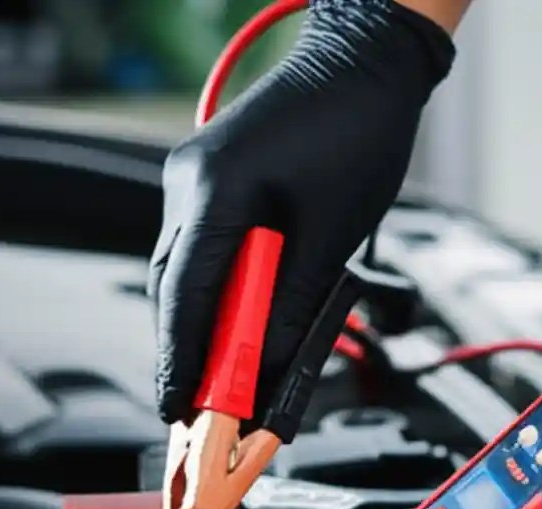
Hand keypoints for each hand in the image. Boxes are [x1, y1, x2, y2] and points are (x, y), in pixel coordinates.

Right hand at [149, 0, 454, 426]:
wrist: (368, 63)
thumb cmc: (358, 134)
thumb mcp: (332, 236)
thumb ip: (292, 309)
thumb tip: (266, 373)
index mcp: (213, 190)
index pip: (183, 296)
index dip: (179, 362)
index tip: (178, 412)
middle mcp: (188, 182)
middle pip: (174, 290)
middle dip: (189, 352)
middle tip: (206, 409)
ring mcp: (194, 177)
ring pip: (186, 272)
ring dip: (208, 323)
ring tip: (230, 377)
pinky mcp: (212, 179)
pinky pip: (204, 249)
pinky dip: (222, 291)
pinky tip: (244, 322)